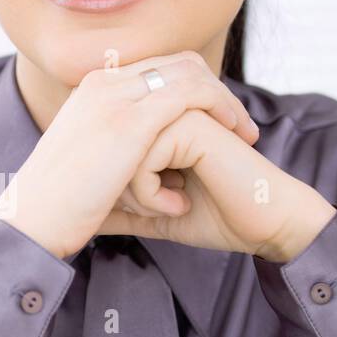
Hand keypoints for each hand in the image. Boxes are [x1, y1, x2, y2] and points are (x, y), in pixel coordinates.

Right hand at [0, 51, 261, 258]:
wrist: (29, 222)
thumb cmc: (54, 207)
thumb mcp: (83, 163)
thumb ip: (110, 148)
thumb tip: (137, 163)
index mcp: (91, 90)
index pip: (157, 68)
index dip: (194, 89)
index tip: (217, 120)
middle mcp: (104, 83)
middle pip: (179, 63)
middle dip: (216, 90)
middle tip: (240, 125)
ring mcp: (116, 97)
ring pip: (192, 74)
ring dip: (225, 101)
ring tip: (244, 133)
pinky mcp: (132, 121)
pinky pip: (192, 96)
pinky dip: (219, 111)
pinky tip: (233, 137)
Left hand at [98, 105, 336, 260]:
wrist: (261, 227)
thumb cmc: (213, 217)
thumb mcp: (150, 213)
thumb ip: (116, 206)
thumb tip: (75, 216)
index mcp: (151, 121)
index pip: (103, 149)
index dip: (115, 188)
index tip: (144, 208)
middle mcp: (160, 109)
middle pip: (105, 151)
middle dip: (123, 191)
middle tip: (160, 208)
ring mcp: (175, 112)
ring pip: (118, 156)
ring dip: (137, 195)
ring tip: (170, 207)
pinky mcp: (188, 123)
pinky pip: (140, 159)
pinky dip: (151, 195)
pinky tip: (179, 205)